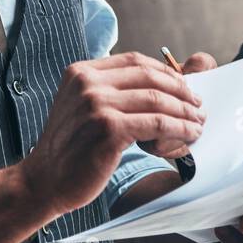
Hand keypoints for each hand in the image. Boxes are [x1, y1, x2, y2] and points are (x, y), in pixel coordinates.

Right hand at [24, 52, 205, 216]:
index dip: (166, 72)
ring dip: (185, 112)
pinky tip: (189, 136)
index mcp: (81, 72)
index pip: (136, 60)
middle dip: (181, 90)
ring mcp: (96, 105)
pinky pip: (157, 123)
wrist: (43, 181)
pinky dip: (179, 129)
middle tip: (198, 105)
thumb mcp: (83, 108)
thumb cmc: (71, 149)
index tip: (184, 87)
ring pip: (157, 100)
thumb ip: (113, 92)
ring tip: (198, 123)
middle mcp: (87, 83)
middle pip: (150, 76)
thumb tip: (161, 83)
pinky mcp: (108, 129)